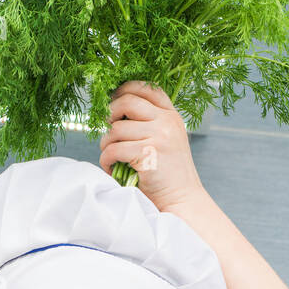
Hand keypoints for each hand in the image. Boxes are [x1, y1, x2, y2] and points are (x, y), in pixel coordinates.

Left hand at [98, 81, 203, 210]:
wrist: (182, 199)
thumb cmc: (168, 174)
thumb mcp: (166, 140)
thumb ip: (150, 123)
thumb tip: (114, 110)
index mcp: (171, 115)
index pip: (147, 88)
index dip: (125, 90)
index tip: (113, 101)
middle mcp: (166, 122)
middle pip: (127, 102)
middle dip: (108, 114)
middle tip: (106, 131)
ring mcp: (159, 136)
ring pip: (116, 129)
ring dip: (105, 143)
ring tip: (110, 156)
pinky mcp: (148, 154)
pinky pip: (113, 150)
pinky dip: (106, 160)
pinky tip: (111, 168)